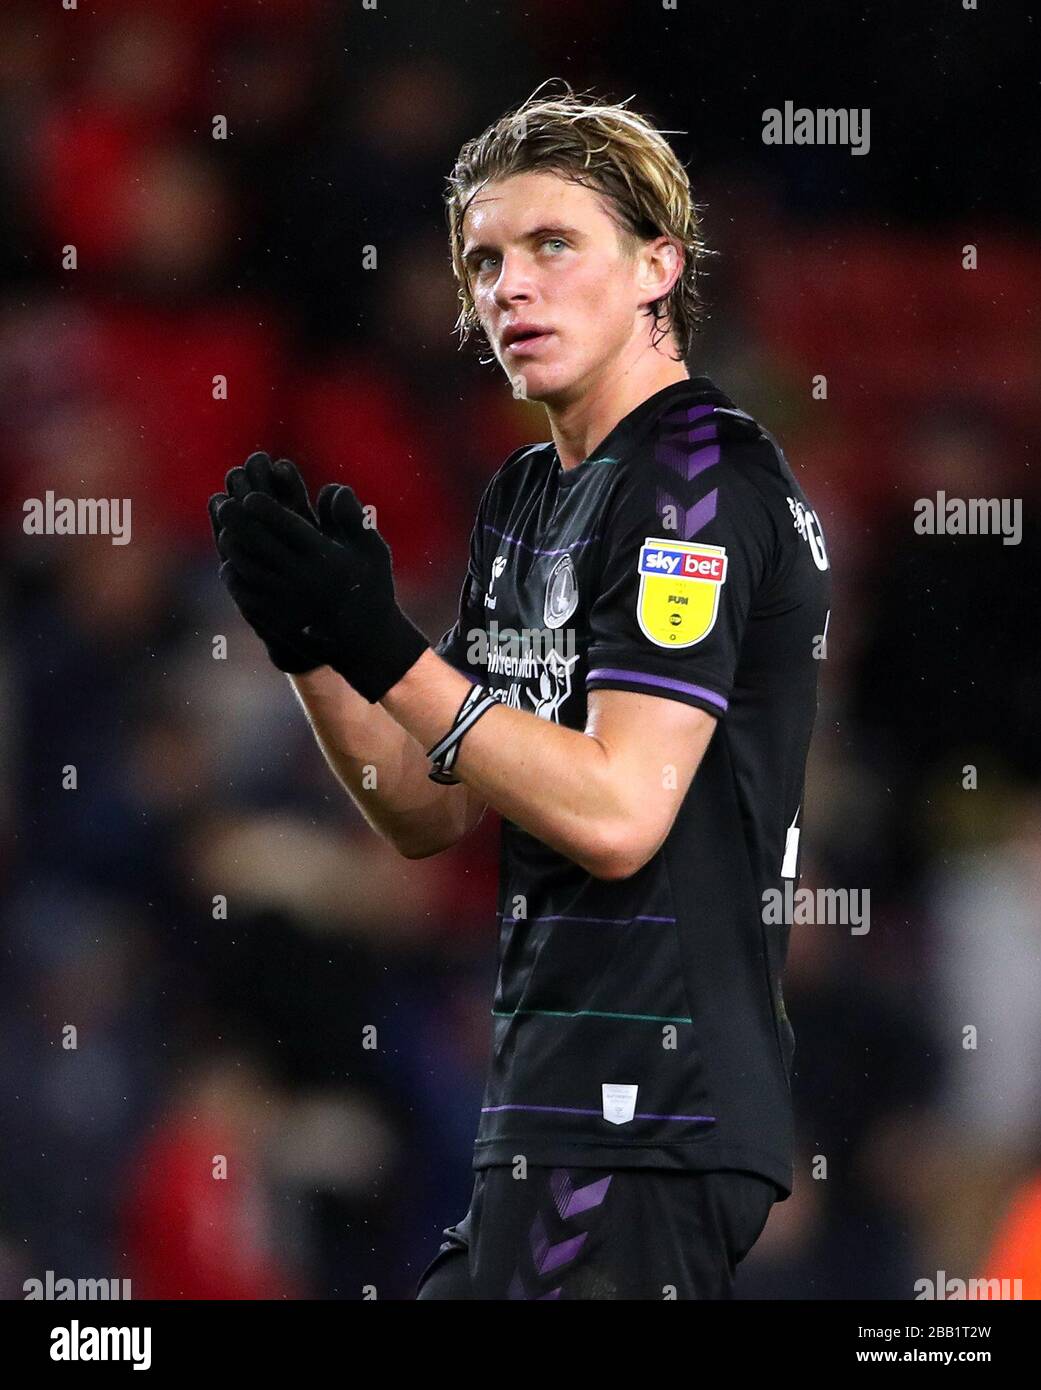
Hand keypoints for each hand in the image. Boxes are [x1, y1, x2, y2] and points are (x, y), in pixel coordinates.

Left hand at [215, 483, 429, 701]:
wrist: (368, 643)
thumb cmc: (371, 588)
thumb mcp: (372, 550)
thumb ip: (352, 517)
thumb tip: (328, 489)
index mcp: (325, 558)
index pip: (286, 525)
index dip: (264, 508)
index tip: (251, 496)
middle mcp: (302, 578)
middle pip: (258, 542)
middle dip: (238, 520)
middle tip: (224, 504)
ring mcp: (286, 601)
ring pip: (247, 567)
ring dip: (232, 545)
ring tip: (226, 530)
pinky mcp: (277, 619)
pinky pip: (246, 593)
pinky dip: (235, 575)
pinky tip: (233, 563)